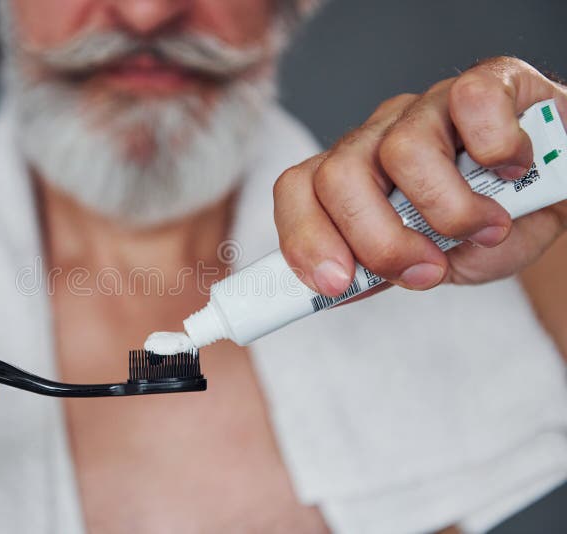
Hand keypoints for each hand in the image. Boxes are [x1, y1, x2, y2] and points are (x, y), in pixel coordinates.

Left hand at [274, 57, 566, 295]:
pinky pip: (470, 105)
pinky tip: (512, 170)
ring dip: (448, 210)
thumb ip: (390, 271)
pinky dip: (496, 149)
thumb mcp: (438, 262)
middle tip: (426, 270)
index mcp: (355, 178)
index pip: (297, 191)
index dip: (305, 237)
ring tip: (488, 228)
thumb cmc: (492, 224)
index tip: (336, 283)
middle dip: (378, 240)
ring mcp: (427, 107)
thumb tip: (345, 285)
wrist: (557, 190)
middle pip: (338, 176)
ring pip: (401, 151)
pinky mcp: (484, 82)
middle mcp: (380, 137)